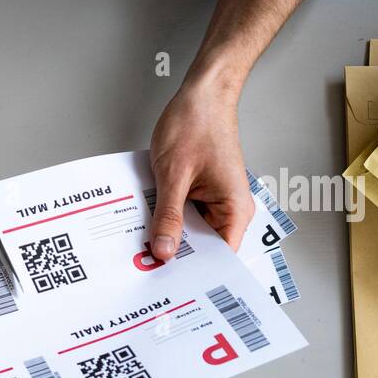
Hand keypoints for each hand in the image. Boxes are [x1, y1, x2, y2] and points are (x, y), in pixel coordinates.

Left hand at [148, 80, 254, 258]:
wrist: (202, 93)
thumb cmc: (197, 122)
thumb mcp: (174, 174)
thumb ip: (168, 216)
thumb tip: (164, 251)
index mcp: (234, 208)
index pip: (220, 258)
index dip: (194, 272)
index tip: (168, 284)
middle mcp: (229, 208)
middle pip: (203, 248)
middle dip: (175, 256)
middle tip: (145, 269)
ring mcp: (214, 201)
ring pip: (189, 232)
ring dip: (168, 235)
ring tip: (143, 245)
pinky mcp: (200, 193)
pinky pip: (183, 215)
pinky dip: (166, 218)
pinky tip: (148, 221)